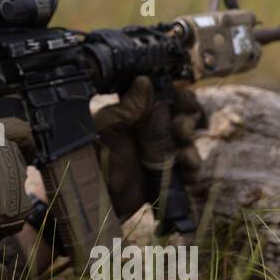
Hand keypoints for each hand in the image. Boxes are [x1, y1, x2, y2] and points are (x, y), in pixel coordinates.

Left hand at [92, 76, 204, 219]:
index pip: (167, 98)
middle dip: (188, 123)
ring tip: (184, 158)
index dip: (181, 98)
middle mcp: (150, 133)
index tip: (183, 100)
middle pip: (184, 120)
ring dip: (192, 149)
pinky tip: (187, 175)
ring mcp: (159, 156)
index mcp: (136, 115)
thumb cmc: (89, 158)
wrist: (87, 199)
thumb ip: (127, 108)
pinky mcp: (164, 180)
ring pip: (188, 147)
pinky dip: (192, 173)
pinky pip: (188, 174)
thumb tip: (144, 80)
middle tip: (180, 131)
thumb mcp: (106, 129)